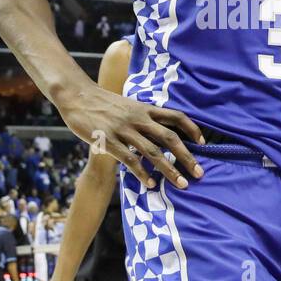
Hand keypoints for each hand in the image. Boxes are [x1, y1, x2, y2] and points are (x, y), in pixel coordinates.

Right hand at [58, 85, 205, 189]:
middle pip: (169, 137)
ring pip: (152, 151)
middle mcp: (138, 118)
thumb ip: (144, 116)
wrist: (77, 96)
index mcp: (145, 108)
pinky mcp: (108, 140)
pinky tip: (150, 183)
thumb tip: (161, 130)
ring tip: (181, 184)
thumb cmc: (104, 103)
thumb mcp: (129, 104)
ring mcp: (123, 129)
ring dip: (169, 169)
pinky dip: (142, 172)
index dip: (192, 129)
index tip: (203, 142)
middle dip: (187, 157)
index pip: (176, 116)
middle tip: (199, 173)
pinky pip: (129, 159)